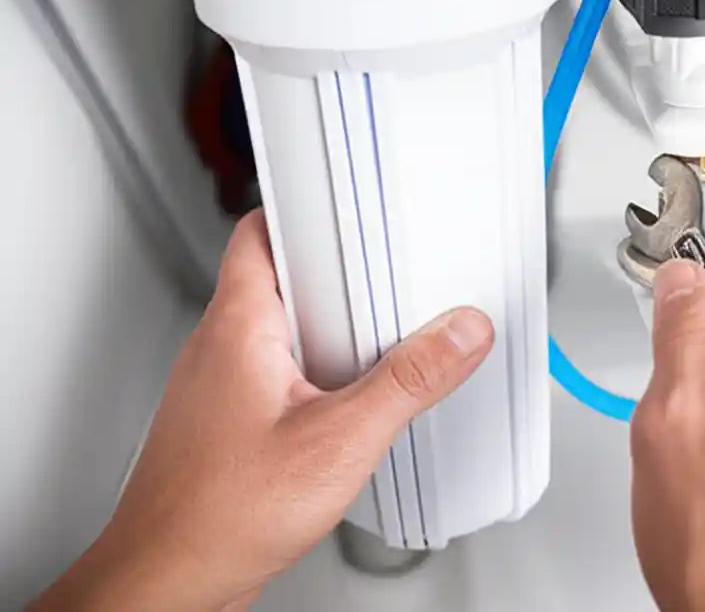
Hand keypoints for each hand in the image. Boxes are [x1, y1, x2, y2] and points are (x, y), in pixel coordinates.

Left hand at [32, 211, 494, 611]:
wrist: (170, 580)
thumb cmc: (219, 515)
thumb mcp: (340, 441)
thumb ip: (408, 381)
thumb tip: (459, 333)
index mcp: (239, 326)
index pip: (260, 230)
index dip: (308, 209)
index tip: (354, 205)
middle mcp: (222, 347)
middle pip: (284, 277)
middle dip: (342, 279)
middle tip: (390, 285)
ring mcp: (223, 385)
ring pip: (285, 329)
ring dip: (334, 333)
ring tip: (382, 349)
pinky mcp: (232, 422)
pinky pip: (283, 374)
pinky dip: (322, 376)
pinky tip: (352, 410)